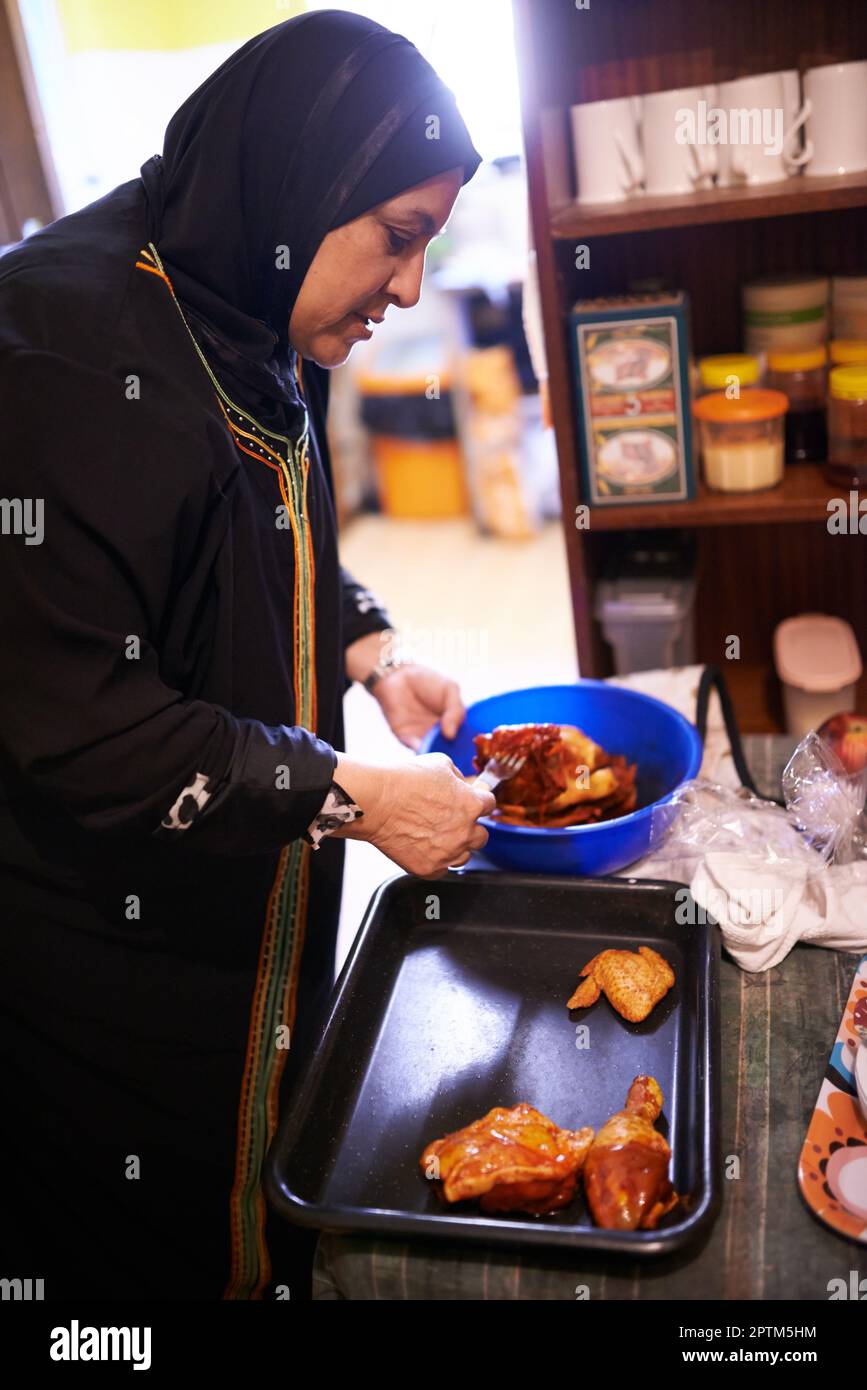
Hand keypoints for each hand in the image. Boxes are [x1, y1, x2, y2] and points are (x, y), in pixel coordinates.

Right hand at [333, 751, 495, 876]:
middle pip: (482, 836)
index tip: (469, 801)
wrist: (376, 801)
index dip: (479, 801)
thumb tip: (461, 786)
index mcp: (472, 805)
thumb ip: (458, 778)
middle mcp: (465, 832)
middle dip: (470, 827)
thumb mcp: (440, 764)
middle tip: (451, 820)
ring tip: (435, 836)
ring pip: (464, 856)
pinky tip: (423, 847)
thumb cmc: (404, 780)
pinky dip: (435, 860)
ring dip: (455, 847)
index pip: (490, 805)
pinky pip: (441, 869)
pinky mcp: (428, 868)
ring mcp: (447, 853)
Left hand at [372, 662, 464, 749]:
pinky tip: (428, 748)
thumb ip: (456, 711)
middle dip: (455, 756)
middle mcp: (440, 735)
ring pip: (434, 754)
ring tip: (444, 754)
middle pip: (451, 751)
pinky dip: (423, 751)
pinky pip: (416, 749)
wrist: (399, 674)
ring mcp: (423, 738)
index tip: (477, 752)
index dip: (470, 747)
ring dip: (439, 756)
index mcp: (453, 724)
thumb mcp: (449, 690)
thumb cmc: (427, 681)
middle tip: (460, 758)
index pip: (464, 740)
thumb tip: (451, 735)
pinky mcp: (406, 738)